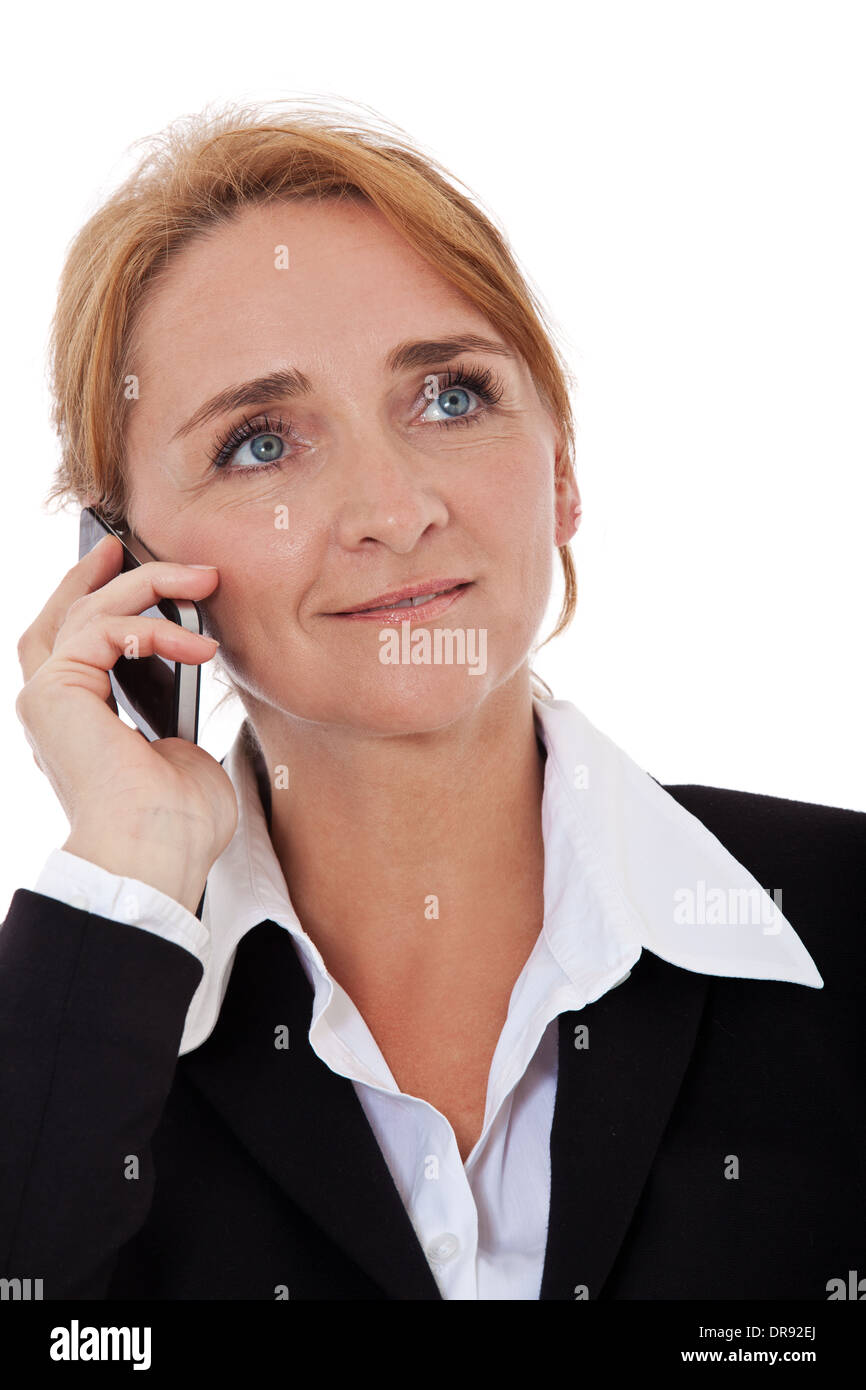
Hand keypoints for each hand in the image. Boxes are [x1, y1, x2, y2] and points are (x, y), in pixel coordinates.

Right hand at [15, 533, 237, 912]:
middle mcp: (51, 708)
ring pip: (84, 614)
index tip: (125, 566)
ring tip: (202, 580)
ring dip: (147, 587)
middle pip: (61, 618)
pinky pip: (102, 632)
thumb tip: (190, 681)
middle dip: (99, 576)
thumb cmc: (177, 825)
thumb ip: (175, 714)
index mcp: (79, 723)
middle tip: (132, 545)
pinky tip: (197, 644)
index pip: (74, 646)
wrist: (156, 858)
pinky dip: (154, 628)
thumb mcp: (184, 752)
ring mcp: (46, 700)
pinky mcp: (54, 694)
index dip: (95, 601)